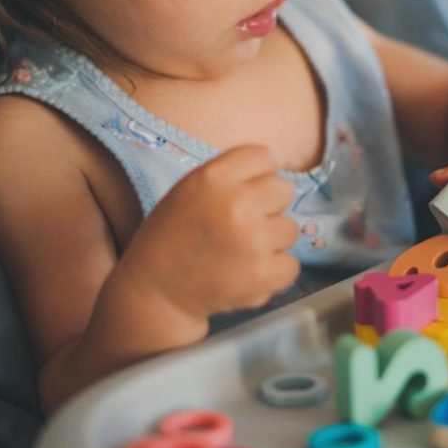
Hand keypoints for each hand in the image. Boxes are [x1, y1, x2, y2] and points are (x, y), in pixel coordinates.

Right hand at [118, 145, 299, 319]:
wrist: (156, 290)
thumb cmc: (173, 236)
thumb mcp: (190, 189)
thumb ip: (230, 175)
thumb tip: (275, 166)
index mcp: (214, 178)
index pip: (265, 157)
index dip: (259, 175)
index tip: (248, 191)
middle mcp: (237, 204)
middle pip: (284, 191)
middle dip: (269, 207)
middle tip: (243, 225)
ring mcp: (253, 240)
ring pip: (290, 229)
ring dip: (271, 242)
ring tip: (241, 251)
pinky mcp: (263, 273)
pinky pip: (291, 264)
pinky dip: (274, 272)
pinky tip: (247, 272)